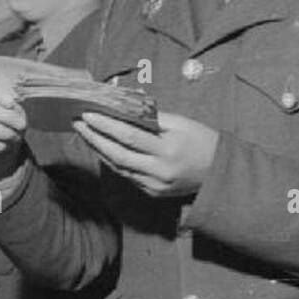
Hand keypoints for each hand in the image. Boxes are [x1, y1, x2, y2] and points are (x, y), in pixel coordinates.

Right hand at [0, 73, 28, 181]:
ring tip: (14, 137)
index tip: (11, 103)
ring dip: (4, 132)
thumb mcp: (16, 113)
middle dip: (3, 115)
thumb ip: (10, 106)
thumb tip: (8, 105)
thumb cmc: (11, 127)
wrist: (5, 154)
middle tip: (21, 125)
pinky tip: (3, 146)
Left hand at [72, 110, 218, 197]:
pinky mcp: (153, 192)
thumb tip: (125, 106)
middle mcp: (159, 170)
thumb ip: (153, 117)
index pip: (129, 136)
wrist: (220, 173)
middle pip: (117, 154)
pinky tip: (102, 148)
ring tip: (86, 133)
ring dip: (99, 149)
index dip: (105, 126)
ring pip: (118, 167)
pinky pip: (127, 175)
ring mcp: (155, 185)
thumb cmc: (201, 140)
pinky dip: (113, 161)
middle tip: (78, 123)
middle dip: (94, 138)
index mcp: (168, 149)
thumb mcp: (182, 123)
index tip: (87, 114)